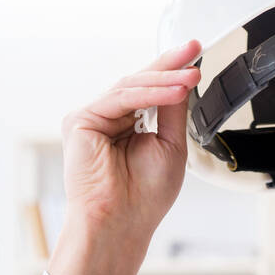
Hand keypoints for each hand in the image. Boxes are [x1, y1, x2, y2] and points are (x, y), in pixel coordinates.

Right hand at [50, 39, 201, 274]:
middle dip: (170, 66)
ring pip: (132, 87)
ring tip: (191, 77)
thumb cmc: (143, 198)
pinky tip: (174, 91)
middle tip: (194, 51)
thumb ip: (172, 110)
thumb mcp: (171, 145)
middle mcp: (107, 120)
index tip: (195, 53)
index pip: (150, 92)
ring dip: (165, 80)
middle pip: (139, 83)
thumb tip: (183, 79)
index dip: (172, 72)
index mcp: (127, 127)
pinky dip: (150, 93)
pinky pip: (120, 98)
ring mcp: (92, 120)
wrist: (122, 222)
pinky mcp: (80, 122)